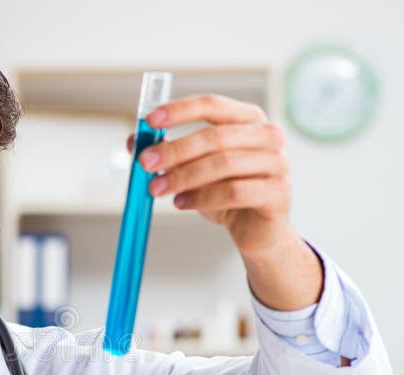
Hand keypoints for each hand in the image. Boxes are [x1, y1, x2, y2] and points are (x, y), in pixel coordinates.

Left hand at [127, 94, 290, 258]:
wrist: (255, 231)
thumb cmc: (225, 195)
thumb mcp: (194, 170)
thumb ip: (168, 152)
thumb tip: (134, 141)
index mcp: (248, 120)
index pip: (213, 105)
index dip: (180, 110)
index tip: (150, 121)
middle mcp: (268, 136)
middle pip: (215, 136)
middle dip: (175, 150)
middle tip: (146, 164)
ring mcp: (278, 164)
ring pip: (223, 164)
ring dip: (183, 177)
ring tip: (157, 189)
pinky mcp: (278, 194)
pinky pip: (234, 192)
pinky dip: (202, 198)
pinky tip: (181, 203)